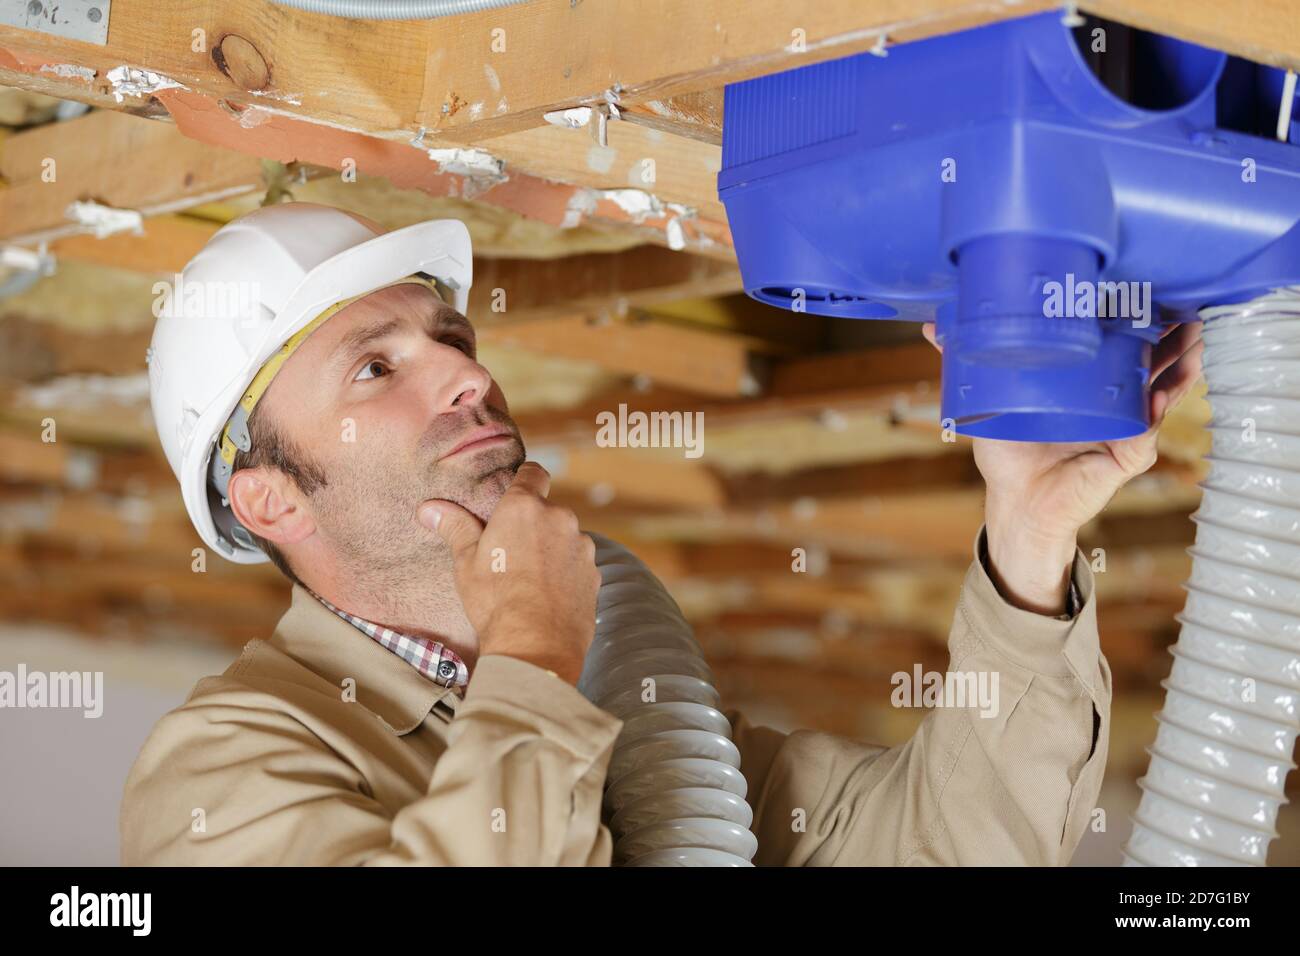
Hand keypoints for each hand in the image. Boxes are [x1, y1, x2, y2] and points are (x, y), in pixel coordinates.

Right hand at [416, 461, 599, 684]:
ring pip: (564, 538)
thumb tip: (429, 508)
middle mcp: (560, 519)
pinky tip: (549, 595)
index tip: (515, 494)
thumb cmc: (495, 601)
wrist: (535, 647)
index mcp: (525, 507)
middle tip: (511, 551)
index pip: (533, 473)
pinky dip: (566, 573)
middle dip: (533, 525)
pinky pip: (577, 564)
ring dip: (551, 549)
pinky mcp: (595, 573)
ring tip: (530, 579)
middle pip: (547, 510)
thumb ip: (455, 527)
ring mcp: (582, 547)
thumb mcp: (466, 562)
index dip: (525, 480)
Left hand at [922, 320, 1203, 612]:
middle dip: (1173, 335)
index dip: (1139, 318)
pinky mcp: (1128, 456)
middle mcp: (1116, 403)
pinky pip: (1146, 432)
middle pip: (1155, 363)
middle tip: (1182, 309)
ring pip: (1166, 392)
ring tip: (1191, 340)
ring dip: (1181, 366)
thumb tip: (933, 326)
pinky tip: (1161, 395)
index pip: (1122, 344)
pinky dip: (1154, 413)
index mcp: (1091, 385)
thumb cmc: (1009, 454)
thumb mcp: (988, 399)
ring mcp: (1127, 429)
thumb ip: (967, 362)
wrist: (1016, 502)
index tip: (1146, 289)